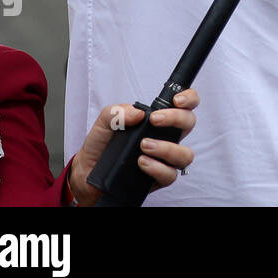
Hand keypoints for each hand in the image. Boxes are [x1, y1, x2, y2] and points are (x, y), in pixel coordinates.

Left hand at [66, 89, 199, 206]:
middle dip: (176, 118)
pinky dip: (157, 168)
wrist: (88, 170)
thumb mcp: (105, 121)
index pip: (185, 105)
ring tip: (144, 146)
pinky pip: (170, 175)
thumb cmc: (101, 144)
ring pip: (185, 154)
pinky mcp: (159, 178)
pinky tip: (141, 162)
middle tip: (155, 120)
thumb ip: (119, 111)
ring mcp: (165, 158)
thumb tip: (138, 113)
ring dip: (167, 148)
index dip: (189, 98)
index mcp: (159, 120)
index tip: (176, 100)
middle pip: (190, 123)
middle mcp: (166, 137)